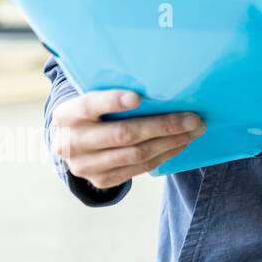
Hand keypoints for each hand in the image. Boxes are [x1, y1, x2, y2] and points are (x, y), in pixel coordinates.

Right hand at [50, 90, 205, 189]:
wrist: (74, 143)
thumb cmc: (94, 112)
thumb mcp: (93, 98)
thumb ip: (114, 92)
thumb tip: (162, 81)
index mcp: (66, 115)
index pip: (88, 105)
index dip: (112, 101)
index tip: (138, 98)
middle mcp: (70, 142)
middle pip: (123, 134)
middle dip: (164, 125)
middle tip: (194, 118)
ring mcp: (85, 166)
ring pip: (137, 154)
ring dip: (171, 141)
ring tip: (195, 130)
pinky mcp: (101, 180)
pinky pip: (140, 168)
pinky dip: (165, 154)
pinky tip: (181, 143)